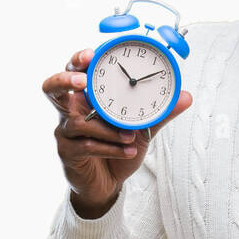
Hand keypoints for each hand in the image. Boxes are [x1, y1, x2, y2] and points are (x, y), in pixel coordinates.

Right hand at [43, 47, 192, 217]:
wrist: (109, 184)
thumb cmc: (119, 148)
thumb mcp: (143, 129)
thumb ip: (161, 113)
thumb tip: (186, 97)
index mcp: (87, 97)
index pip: (75, 70)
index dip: (78, 59)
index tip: (91, 54)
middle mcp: (70, 110)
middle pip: (52, 87)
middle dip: (66, 79)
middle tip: (83, 81)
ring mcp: (66, 131)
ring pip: (79, 122)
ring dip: (108, 129)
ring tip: (131, 136)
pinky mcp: (67, 152)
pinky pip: (87, 145)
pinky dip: (111, 148)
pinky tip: (128, 151)